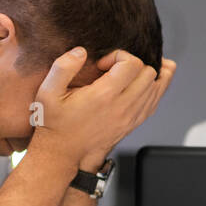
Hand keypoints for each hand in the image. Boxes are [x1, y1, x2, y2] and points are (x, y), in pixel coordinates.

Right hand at [31, 47, 176, 169]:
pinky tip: (146, 82)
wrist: (64, 153)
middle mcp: (123, 107)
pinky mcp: (134, 123)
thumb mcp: (48, 93)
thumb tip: (80, 51)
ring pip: (158, 87)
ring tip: (131, 70)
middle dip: (133, 63)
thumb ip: (63, 67)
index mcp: (104, 96)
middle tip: (115, 68)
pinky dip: (154, 88)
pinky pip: (155, 101)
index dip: (119, 55)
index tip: (103, 64)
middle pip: (149, 73)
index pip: (132, 64)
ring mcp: (131, 117)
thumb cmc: (55, 124)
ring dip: (146, 74)